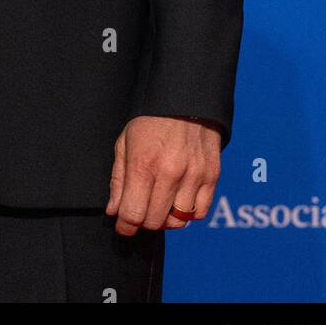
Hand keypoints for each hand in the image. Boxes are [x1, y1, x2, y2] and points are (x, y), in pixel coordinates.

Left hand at [105, 115, 220, 235]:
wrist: (186, 98)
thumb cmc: (150, 120)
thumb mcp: (125, 142)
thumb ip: (118, 179)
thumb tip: (114, 211)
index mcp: (143, 163)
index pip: (132, 213)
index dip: (125, 226)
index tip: (123, 226)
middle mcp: (170, 172)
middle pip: (154, 221)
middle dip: (142, 222)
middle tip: (140, 211)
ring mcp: (194, 175)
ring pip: (178, 221)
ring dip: (165, 219)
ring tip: (159, 205)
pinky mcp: (211, 176)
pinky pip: (200, 212)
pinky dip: (188, 214)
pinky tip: (178, 201)